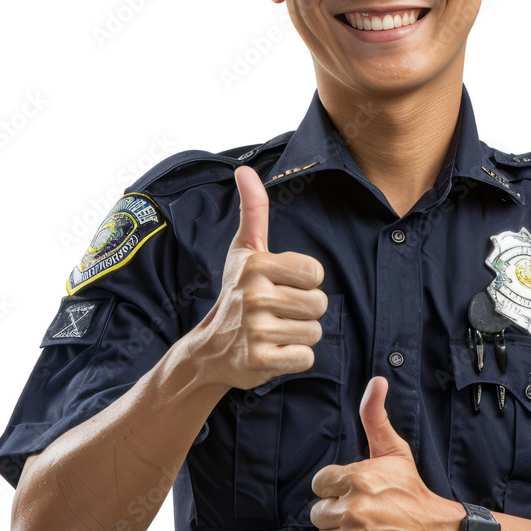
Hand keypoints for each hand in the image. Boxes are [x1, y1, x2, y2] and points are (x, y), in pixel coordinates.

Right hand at [185, 165, 327, 391]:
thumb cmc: (237, 293)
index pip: (316, 273)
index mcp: (257, 265)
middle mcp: (254, 296)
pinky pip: (305, 357)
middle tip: (278, 313)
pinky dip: (294, 357)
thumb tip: (244, 169)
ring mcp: (256, 330)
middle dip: (305, 311)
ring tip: (274, 331)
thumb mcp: (244, 250)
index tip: (283, 286)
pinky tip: (273, 350)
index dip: (306, 283)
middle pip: (320, 304)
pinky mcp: (260, 360)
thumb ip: (253, 210)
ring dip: (299, 335)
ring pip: (314, 332)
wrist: (210, 349)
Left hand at [310, 376, 463, 530]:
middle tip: (363, 514)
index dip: (335, 488)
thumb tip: (376, 381)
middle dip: (337, 514)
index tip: (355, 492)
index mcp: (357, 478)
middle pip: (318, 514)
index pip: (320, 484)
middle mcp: (353, 509)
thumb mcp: (394, 452)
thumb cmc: (411, 492)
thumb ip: (375, 416)